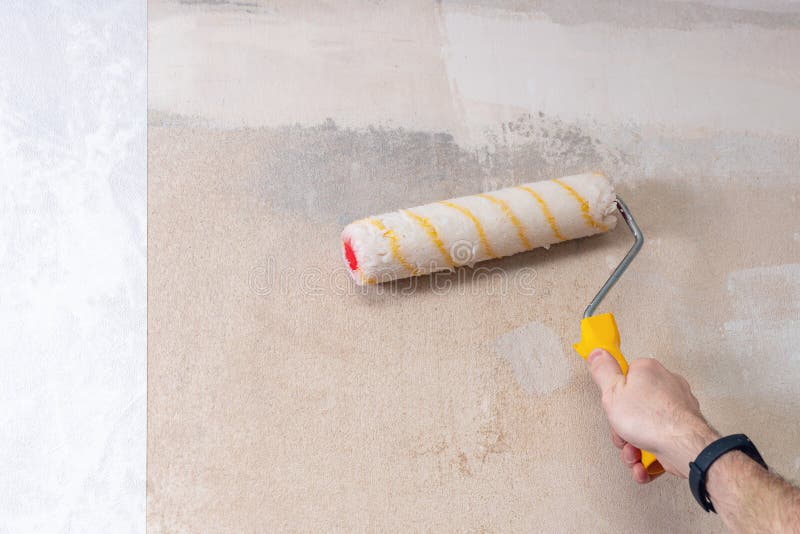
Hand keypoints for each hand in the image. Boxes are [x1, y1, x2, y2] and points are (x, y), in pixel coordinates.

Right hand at [588, 349, 718, 483]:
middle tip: (622, 435)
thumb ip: (603, 370)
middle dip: (624, 429)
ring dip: (634, 447)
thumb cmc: (651, 419)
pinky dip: (650, 457)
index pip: (625, 379)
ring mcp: (678, 408)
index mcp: (649, 371)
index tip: (613, 408)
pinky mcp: (684, 430)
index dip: (614, 399)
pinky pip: (661, 442)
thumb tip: (598, 353)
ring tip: (633, 455)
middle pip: (634, 407)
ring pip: (647, 427)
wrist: (683, 446)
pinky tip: (643, 465)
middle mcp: (667, 385)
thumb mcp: (612, 392)